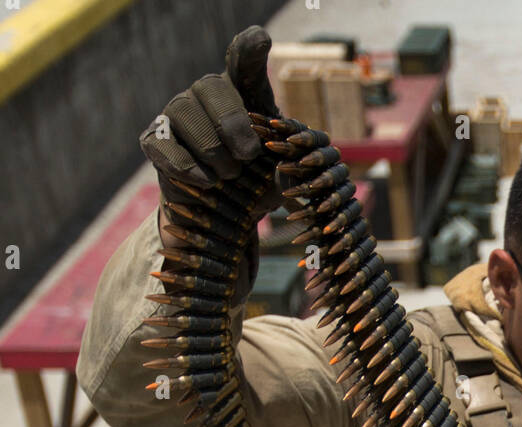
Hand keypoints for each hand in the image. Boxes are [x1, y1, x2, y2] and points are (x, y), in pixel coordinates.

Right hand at [140, 26, 282, 248]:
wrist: (226, 212)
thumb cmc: (259, 180)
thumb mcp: (281, 168)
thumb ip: (287, 155)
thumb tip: (283, 148)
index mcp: (240, 93)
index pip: (243, 59)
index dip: (250, 47)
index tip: (261, 40)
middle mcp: (203, 94)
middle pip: (210, 86)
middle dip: (231, 124)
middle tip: (248, 157)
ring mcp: (175, 114)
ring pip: (183, 112)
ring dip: (210, 148)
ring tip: (229, 175)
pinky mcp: (154, 141)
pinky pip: (163, 145)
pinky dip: (186, 167)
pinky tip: (207, 182)